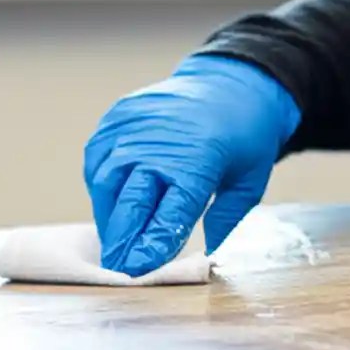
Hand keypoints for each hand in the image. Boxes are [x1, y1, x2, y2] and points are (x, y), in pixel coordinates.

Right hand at [84, 56, 300, 276]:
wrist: (231, 81)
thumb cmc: (245, 136)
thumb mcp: (251, 180)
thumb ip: (227, 218)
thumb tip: (206, 253)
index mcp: (197, 161)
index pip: (170, 212)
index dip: (152, 244)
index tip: (138, 269)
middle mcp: (158, 143)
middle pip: (130, 201)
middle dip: (121, 239)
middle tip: (117, 268)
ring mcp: (133, 126)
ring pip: (106, 182)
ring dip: (109, 216)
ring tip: (115, 242)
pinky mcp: (117, 117)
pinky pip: (99, 160)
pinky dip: (102, 185)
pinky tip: (112, 205)